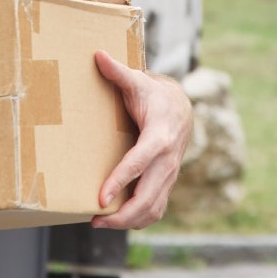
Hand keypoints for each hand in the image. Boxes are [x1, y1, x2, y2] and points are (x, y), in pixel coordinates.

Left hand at [91, 50, 192, 229]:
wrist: (181, 108)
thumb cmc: (154, 95)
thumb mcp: (138, 82)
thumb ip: (118, 72)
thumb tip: (98, 54)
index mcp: (159, 136)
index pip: (139, 163)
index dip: (120, 181)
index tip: (101, 197)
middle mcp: (167, 160)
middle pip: (147, 196)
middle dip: (122, 214)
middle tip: (95, 219)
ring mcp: (169, 174)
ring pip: (153, 208)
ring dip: (128, 221)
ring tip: (101, 223)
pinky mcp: (167, 183)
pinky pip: (157, 209)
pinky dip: (139, 220)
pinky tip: (118, 221)